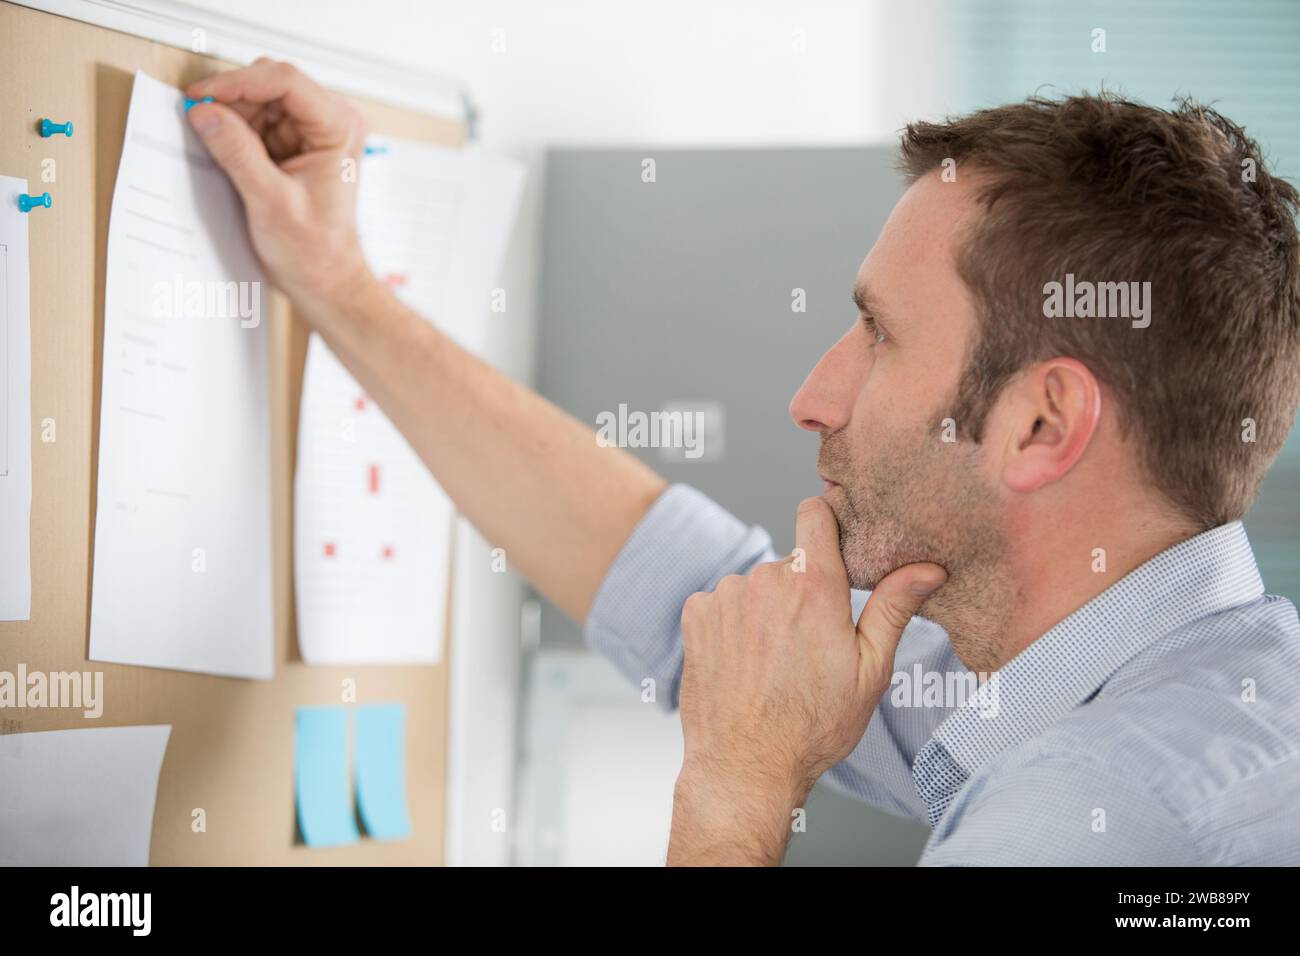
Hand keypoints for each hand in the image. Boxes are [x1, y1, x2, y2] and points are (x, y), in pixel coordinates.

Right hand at [185, 59, 372, 322]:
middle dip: (232, 101)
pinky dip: (236, 131)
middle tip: (200, 123)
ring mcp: (313, 130)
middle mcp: (332, 121)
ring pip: (259, 99)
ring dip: (232, 117)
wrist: (325, 278)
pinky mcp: (295, 143)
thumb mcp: (270, 202)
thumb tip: (203, 112)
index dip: (237, 83)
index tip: (199, 97)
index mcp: (339, 128)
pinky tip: (227, 155)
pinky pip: (257, 120)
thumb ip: (237, 153)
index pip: (285, 81)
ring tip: (219, 150)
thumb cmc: (314, 250)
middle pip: (270, 83)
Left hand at [669, 496, 945, 865]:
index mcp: (813, 585)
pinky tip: (744, 664)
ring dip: (764, 611)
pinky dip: (733, 625)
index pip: (815, 512)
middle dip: (801, 592)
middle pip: (789, 563)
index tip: (834, 542)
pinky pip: (722, 603)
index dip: (827, 521)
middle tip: (809, 645)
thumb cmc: (814, 727)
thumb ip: (894, 608)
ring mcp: (725, 595)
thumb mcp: (870, 671)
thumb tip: (928, 567)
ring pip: (754, 587)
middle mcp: (764, 579)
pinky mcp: (696, 615)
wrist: (745, 767)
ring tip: (774, 663)